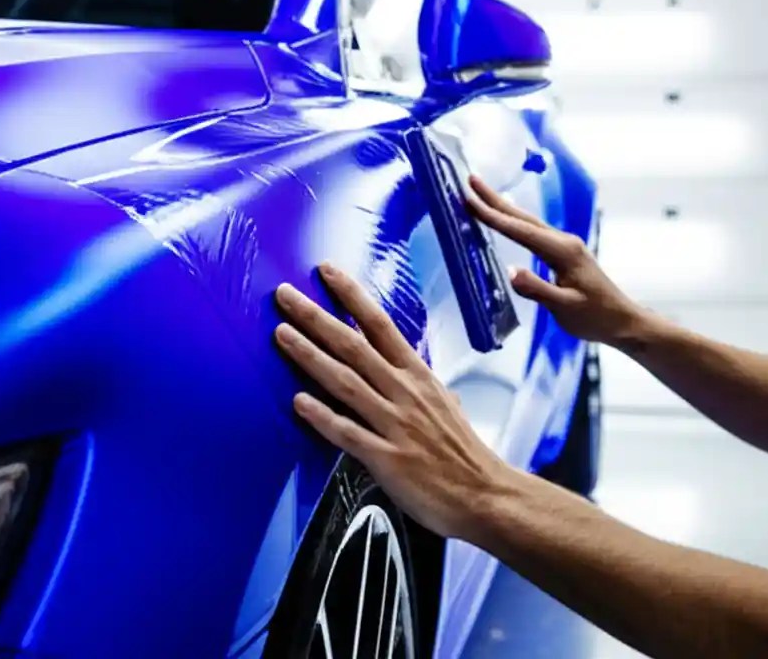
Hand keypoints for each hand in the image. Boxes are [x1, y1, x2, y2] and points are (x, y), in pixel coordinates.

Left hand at [273, 265, 518, 540]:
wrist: (486, 496)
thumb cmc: (464, 454)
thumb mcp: (447, 405)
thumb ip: (422, 387)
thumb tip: (413, 374)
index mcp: (418, 376)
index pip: (380, 325)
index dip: (351, 296)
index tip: (326, 271)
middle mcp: (405, 393)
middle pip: (354, 345)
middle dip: (316, 317)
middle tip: (285, 295)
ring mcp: (395, 424)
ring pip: (345, 381)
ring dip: (310, 356)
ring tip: (282, 334)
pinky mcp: (387, 458)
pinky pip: (348, 432)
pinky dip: (323, 416)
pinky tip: (299, 402)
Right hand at [466, 175, 647, 346]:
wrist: (622, 321)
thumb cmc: (594, 317)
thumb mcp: (564, 308)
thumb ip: (536, 289)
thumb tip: (509, 271)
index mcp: (562, 251)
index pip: (520, 231)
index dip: (493, 216)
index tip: (469, 201)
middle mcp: (563, 241)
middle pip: (523, 217)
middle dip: (495, 199)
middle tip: (472, 180)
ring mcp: (565, 245)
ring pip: (528, 222)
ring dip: (504, 207)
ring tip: (482, 194)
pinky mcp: (564, 253)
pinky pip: (534, 231)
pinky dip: (515, 221)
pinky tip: (510, 217)